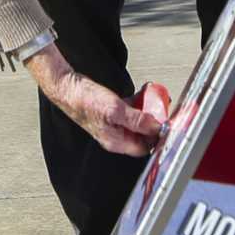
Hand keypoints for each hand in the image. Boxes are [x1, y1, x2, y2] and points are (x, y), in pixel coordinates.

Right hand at [28, 47, 162, 154]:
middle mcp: (116, 136)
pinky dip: (138, 104)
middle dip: (154, 121)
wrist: (67, 87)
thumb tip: (156, 127)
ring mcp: (113, 125)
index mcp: (116, 141)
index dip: (157, 137)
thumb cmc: (84, 100)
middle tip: (162, 107)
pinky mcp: (112, 114)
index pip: (144, 147)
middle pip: (142, 135)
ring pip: (138, 122)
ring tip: (153, 96)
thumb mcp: (115, 109)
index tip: (167, 123)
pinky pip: (130, 112)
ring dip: (147, 110)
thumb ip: (137, 120)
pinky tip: (142, 94)